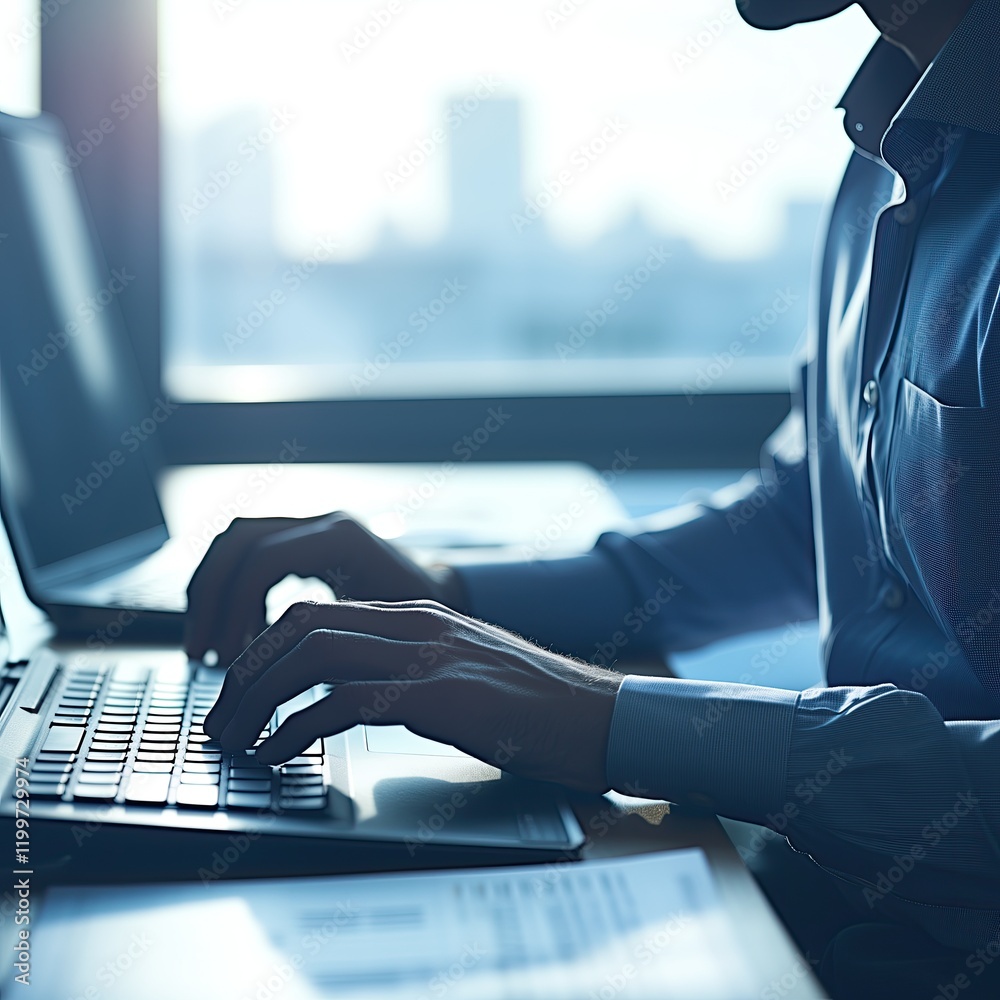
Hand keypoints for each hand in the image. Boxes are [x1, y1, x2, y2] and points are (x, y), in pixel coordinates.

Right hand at [185, 512, 465, 665]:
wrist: (452, 597)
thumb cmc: (428, 622)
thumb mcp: (385, 632)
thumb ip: (333, 644)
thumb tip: (275, 682)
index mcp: (342, 539)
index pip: (263, 561)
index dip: (235, 609)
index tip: (228, 657)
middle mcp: (323, 522)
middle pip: (237, 542)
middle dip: (210, 598)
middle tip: (201, 652)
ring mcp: (313, 527)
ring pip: (236, 543)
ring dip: (214, 594)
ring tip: (209, 648)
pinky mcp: (306, 542)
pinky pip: (250, 556)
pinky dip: (233, 593)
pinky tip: (239, 637)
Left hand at [203, 600, 623, 792]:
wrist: (598, 715)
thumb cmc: (531, 704)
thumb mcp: (459, 671)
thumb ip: (407, 669)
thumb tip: (346, 697)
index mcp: (416, 615)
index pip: (314, 615)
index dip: (261, 651)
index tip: (236, 692)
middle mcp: (415, 624)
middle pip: (299, 627)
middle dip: (245, 672)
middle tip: (220, 720)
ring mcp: (427, 655)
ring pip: (312, 657)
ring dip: (258, 700)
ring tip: (234, 741)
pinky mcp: (439, 695)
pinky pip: (345, 703)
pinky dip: (298, 728)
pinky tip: (281, 755)